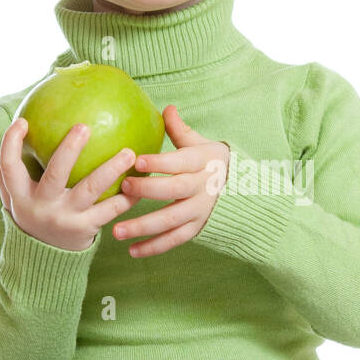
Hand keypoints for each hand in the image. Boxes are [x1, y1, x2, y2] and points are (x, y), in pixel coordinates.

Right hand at [0, 118, 135, 251]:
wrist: (45, 261)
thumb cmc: (33, 217)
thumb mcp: (15, 200)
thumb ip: (10, 174)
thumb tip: (15, 134)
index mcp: (20, 196)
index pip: (9, 167)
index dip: (10, 143)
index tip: (22, 121)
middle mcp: (42, 206)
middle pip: (55, 174)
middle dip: (69, 149)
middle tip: (84, 126)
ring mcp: (66, 218)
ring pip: (90, 189)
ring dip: (111, 169)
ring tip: (129, 152)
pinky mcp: (87, 228)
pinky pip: (110, 209)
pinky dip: (127, 196)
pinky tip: (140, 181)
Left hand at [112, 106, 229, 257]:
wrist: (243, 190)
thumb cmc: (210, 162)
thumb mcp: (200, 143)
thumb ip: (180, 129)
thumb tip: (166, 108)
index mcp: (201, 162)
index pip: (180, 162)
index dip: (160, 162)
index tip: (137, 160)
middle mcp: (202, 187)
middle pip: (175, 190)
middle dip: (148, 190)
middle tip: (123, 188)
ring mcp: (199, 210)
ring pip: (172, 220)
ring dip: (144, 226)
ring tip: (116, 231)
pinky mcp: (196, 228)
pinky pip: (175, 240)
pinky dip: (154, 247)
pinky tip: (132, 251)